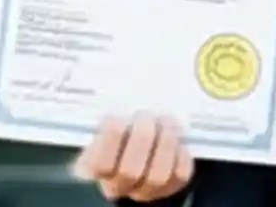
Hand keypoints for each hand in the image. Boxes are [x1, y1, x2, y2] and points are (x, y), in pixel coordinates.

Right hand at [73, 113, 193, 202]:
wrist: (138, 147)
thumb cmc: (119, 127)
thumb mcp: (107, 120)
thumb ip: (112, 112)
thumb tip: (123, 84)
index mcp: (94, 168)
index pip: (100, 164)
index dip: (110, 139)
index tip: (116, 116)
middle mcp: (119, 184)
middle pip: (130, 171)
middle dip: (142, 138)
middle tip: (146, 114)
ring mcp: (145, 190)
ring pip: (157, 176)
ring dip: (165, 143)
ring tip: (167, 120)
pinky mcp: (170, 187)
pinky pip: (179, 175)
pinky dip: (181, 154)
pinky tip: (178, 138)